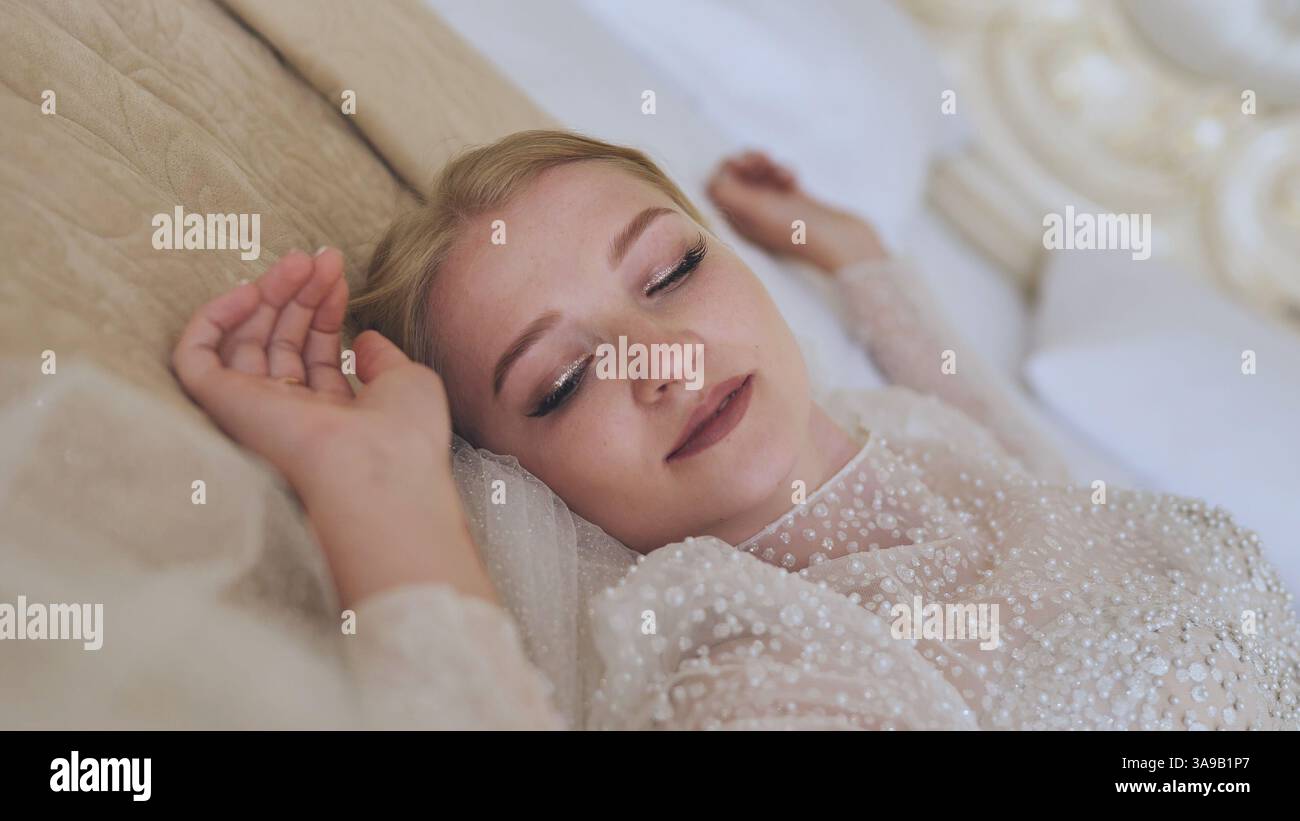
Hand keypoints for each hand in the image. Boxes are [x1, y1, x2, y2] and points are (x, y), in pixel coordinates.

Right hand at [171, 248, 450, 498]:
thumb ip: (382, 358)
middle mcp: (289, 416)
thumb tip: (360, 340)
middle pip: (279, 342)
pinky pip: (195, 357)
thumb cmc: (404, 435)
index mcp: (329, 416)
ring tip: (299, 260)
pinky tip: (249, 292)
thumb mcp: (407, 382)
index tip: (339, 276)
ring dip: (268, 293)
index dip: (323, 310)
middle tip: (320, 257)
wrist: (380, 468)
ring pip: (243, 341)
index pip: (313, 354)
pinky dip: (212, 319)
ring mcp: (254, 411)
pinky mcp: (222, 406)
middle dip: (298, 294)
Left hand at [706, 150, 887, 272]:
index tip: (743, 164)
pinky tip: (793, 179)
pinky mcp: (794, 202)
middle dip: (747, 163)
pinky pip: (780, 178)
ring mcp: (774, 209)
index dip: (726, 170)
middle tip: (763, 160)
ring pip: (759, 176)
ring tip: (781, 172)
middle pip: (736, 179)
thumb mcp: (754, 209)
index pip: (717, 190)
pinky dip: (784, 172)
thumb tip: (714, 177)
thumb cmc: (794, 228)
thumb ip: (727, 192)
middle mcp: (752, 217)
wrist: (839, 241)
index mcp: (737, 222)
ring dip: (767, 166)